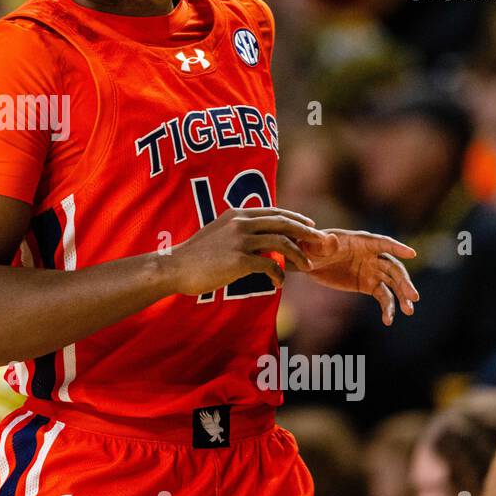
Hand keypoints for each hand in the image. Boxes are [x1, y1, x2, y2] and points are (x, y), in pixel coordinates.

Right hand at [168, 206, 327, 296]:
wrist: (174, 267)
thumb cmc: (194, 255)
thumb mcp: (216, 232)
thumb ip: (236, 230)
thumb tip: (255, 236)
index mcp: (236, 214)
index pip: (274, 211)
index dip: (295, 217)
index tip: (309, 225)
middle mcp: (241, 223)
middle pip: (283, 223)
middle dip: (306, 232)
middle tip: (320, 241)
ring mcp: (240, 241)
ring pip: (281, 243)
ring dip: (298, 255)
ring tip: (307, 266)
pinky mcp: (239, 260)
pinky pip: (270, 265)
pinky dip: (279, 275)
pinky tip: (279, 283)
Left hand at [299, 229, 418, 325]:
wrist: (309, 262)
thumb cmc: (311, 248)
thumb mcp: (314, 246)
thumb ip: (323, 244)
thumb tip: (332, 240)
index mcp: (362, 241)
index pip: (383, 243)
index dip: (397, 247)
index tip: (411, 253)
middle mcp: (372, 256)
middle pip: (393, 267)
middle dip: (404, 281)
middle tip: (413, 296)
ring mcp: (373, 271)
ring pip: (393, 283)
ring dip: (403, 296)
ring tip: (409, 311)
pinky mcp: (369, 285)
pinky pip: (383, 296)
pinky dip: (388, 308)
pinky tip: (388, 320)